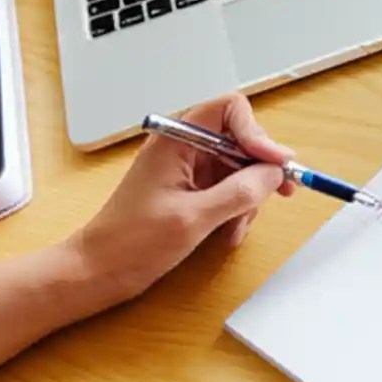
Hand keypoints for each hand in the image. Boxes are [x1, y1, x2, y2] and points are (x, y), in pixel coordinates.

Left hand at [67, 94, 296, 308]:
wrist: (97, 272)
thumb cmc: (132, 242)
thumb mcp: (194, 218)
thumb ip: (239, 192)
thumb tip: (276, 174)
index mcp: (177, 140)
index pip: (229, 110)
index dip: (257, 132)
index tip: (276, 164)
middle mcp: (184, 148)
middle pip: (240, 140)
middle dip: (260, 169)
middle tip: (283, 193)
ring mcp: (188, 171)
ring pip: (239, 169)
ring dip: (248, 198)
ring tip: (237, 228)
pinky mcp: (190, 192)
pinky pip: (227, 191)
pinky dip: (236, 210)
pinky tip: (228, 234)